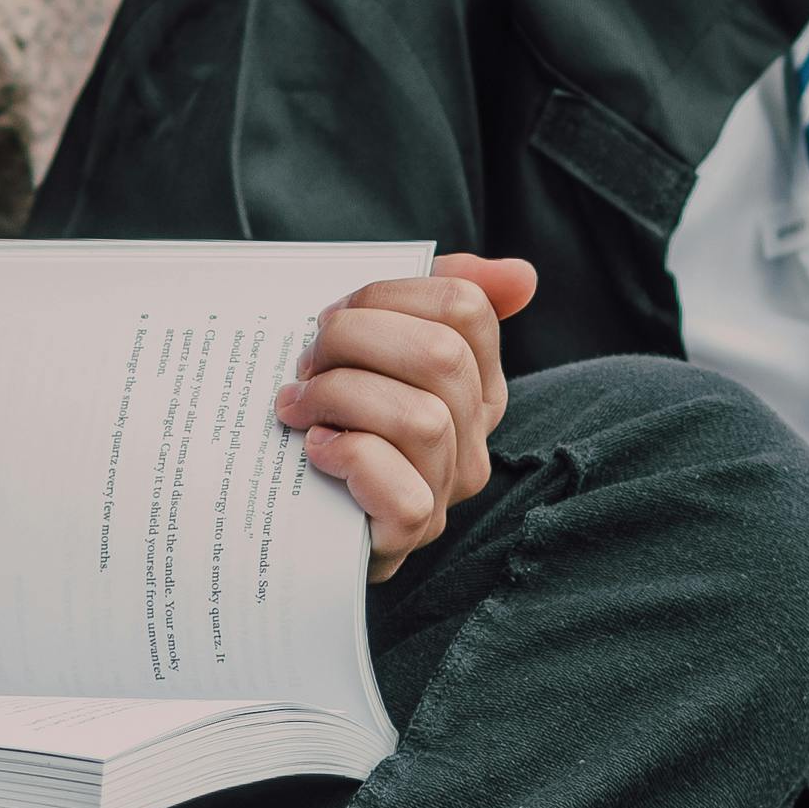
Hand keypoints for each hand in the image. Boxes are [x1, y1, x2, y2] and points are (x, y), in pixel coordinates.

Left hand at [277, 253, 538, 581]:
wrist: (285, 509)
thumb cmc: (331, 412)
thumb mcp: (373, 343)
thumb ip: (436, 295)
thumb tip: (522, 275)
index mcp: (476, 381)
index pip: (464, 306)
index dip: (387, 295)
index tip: (332, 316)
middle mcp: (473, 436)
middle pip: (439, 355)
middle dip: (353, 339)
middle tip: (306, 360)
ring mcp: (445, 488)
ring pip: (420, 419)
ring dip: (339, 396)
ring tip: (299, 404)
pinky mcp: (409, 532)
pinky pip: (402, 490)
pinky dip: (349, 458)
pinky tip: (316, 450)